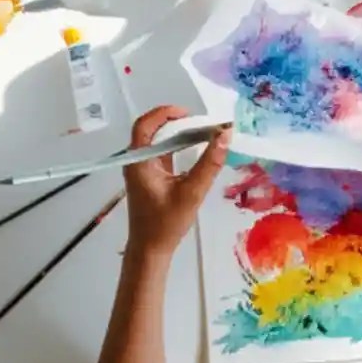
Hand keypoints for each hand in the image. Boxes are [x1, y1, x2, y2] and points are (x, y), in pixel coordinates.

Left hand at [124, 106, 231, 258]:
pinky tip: (193, 148)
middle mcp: (136, 161)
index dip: (165, 113)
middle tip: (201, 124)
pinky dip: (176, 146)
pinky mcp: (149, 176)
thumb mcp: (192, 192)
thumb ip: (209, 163)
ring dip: (177, 133)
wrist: (150, 249)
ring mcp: (141, 168)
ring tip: (201, 133)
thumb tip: (225, 135)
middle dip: (176, 121)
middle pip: (151, 129)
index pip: (145, 124)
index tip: (190, 114)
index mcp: (139, 161)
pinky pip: (161, 152)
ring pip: (156, 140)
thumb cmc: (166, 223)